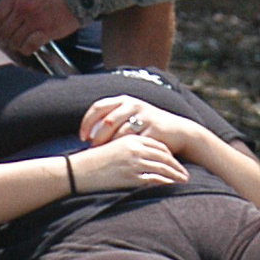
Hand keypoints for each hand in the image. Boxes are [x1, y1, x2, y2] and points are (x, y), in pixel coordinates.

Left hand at [0, 0, 79, 57]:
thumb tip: (6, 6)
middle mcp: (22, 9)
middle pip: (3, 30)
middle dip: (1, 37)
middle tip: (4, 40)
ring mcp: (34, 21)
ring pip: (14, 40)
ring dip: (14, 44)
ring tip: (17, 44)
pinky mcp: (46, 31)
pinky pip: (29, 46)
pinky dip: (26, 49)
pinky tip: (28, 47)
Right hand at [68, 131, 186, 193]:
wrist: (76, 171)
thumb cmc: (90, 162)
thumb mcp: (110, 149)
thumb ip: (126, 150)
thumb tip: (138, 158)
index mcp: (130, 139)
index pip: (157, 145)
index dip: (169, 154)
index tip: (176, 162)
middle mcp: (134, 149)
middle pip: (164, 156)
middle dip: (177, 166)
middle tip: (186, 174)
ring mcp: (134, 163)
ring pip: (162, 168)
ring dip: (175, 176)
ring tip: (184, 183)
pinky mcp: (131, 178)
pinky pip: (154, 180)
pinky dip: (165, 184)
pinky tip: (172, 189)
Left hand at [79, 95, 206, 161]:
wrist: (178, 131)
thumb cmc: (148, 127)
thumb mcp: (130, 116)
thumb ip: (111, 120)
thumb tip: (87, 134)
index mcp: (124, 100)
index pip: (98, 107)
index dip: (87, 122)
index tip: (82, 137)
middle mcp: (133, 105)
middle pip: (107, 121)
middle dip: (97, 138)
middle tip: (92, 150)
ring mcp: (144, 117)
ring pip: (119, 133)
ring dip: (110, 146)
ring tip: (104, 157)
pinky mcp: (153, 130)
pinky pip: (134, 142)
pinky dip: (125, 151)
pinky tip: (121, 159)